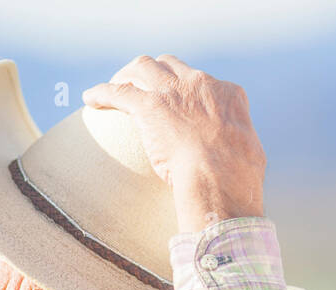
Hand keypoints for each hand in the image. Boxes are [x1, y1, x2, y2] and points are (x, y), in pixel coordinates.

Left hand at [82, 55, 264, 232]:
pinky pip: (118, 92)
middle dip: (151, 72)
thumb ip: (235, 153)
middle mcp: (198, 85)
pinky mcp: (148, 106)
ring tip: (113, 87)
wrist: (219, 175)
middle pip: (169, 65)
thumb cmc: (236, 177)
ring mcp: (172, 92)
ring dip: (126, 75)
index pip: (200, 83)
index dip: (184, 90)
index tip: (174, 103)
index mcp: (226, 95)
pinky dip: (102, 92)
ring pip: (143, 68)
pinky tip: (89, 98)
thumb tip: (238, 169)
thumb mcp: (246, 158)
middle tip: (137, 86)